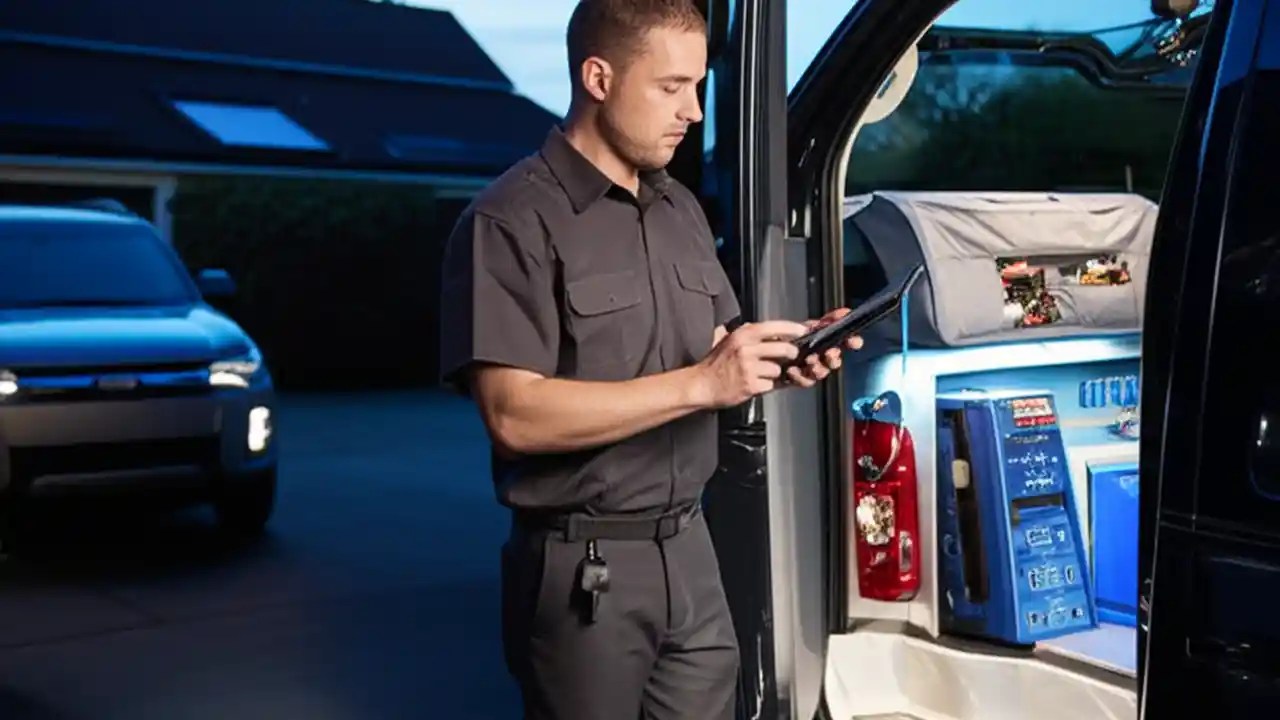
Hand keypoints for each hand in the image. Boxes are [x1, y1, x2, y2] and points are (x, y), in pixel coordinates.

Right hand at [693, 320, 808, 407]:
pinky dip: (766, 386)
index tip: (803, 330)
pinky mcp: (750, 385)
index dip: (792, 328)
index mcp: (743, 334)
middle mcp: (746, 348)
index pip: (774, 327)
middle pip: (784, 348)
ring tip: (761, 374)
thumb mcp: (730, 340)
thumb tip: (773, 330)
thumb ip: (750, 334)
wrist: (701, 385)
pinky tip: (755, 384)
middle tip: (788, 357)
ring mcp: (748, 367)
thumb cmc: (716, 364)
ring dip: (774, 374)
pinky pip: (770, 385)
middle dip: (791, 354)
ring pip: (778, 369)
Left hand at [783, 308, 864, 388]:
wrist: (766, 350)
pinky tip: (792, 370)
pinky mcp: (798, 380)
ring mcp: (810, 370)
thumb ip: (826, 321)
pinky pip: (805, 381)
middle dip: (834, 358)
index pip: (844, 342)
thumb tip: (845, 312)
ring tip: (810, 361)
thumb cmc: (787, 337)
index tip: (855, 341)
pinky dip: (800, 376)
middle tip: (829, 353)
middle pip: (834, 361)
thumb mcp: (806, 327)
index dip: (852, 342)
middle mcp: (821, 357)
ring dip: (818, 368)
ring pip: (821, 372)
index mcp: (825, 342)